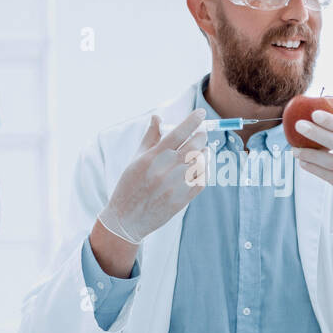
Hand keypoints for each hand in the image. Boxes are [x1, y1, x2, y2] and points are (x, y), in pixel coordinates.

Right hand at [97, 109, 207, 244]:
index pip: (179, 132)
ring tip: (200, 151)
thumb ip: (150, 137)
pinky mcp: (184, 198)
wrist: (127, 219)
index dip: (193, 120)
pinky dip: (205, 170)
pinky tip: (200, 167)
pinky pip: (203, 179)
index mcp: (154, 156)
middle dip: (201, 136)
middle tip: (200, 134)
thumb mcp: (136, 159)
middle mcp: (167, 169)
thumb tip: (158, 117)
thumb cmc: (130, 185)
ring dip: (204, 153)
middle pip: (195, 144)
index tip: (201, 113)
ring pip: (202, 161)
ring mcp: (177, 185)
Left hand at [291, 110, 332, 225]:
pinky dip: (312, 168)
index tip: (314, 113)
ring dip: (309, 154)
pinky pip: (325, 174)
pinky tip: (302, 163)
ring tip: (295, 149)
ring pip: (328, 160)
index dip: (331, 121)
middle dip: (316, 133)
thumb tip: (324, 124)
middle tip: (298, 125)